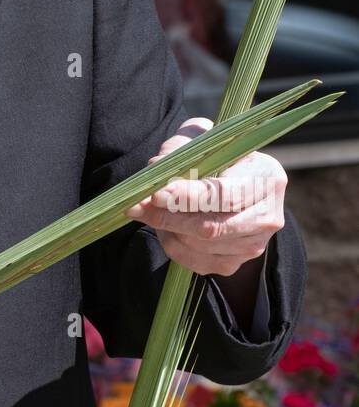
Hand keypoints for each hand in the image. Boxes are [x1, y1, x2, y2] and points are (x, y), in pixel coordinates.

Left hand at [125, 117, 286, 276]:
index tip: (156, 193)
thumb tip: (156, 168)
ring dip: (168, 229)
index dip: (186, 196)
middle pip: (210, 226)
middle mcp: (268, 216)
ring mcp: (254, 244)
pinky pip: (196, 261)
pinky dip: (173, 244)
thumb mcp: (202, 143)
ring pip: (200, 245)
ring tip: (150, 211)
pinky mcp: (236, 263)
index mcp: (267, 178)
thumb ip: (180, 150)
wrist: (233, 184)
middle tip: (137, 206)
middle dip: (169, 216)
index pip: (223, 194)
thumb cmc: (217, 157)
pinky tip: (164, 227)